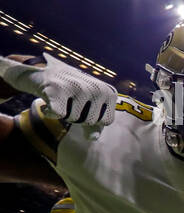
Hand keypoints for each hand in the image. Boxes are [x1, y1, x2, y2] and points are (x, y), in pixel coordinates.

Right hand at [0, 53, 116, 127]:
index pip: (107, 121)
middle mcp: (96, 88)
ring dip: (64, 114)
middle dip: (78, 117)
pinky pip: (58, 115)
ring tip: (62, 99)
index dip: (93, 119)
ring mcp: (78, 87)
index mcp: (109, 92)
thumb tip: (93, 138)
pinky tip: (49, 102)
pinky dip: (50, 112)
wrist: (45, 74)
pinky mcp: (58, 89)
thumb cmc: (73, 93)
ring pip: (74, 118)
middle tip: (71, 101)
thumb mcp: (91, 106)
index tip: (85, 106)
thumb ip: (96, 124)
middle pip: (90, 122)